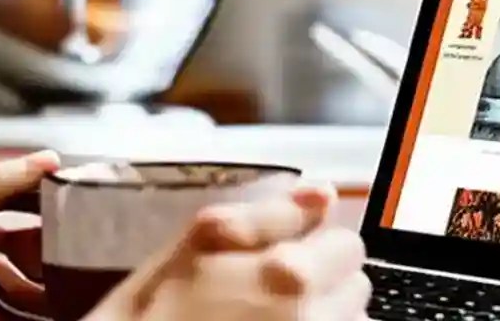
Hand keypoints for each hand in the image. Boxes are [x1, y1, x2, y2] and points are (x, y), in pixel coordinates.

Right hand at [86, 185, 370, 320]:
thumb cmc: (145, 315)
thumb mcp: (194, 247)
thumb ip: (266, 216)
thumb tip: (323, 192)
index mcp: (288, 277)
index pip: (348, 246)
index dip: (316, 246)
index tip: (284, 257)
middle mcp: (312, 320)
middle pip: (355, 288)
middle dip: (322, 284)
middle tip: (268, 294)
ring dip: (322, 317)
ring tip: (266, 320)